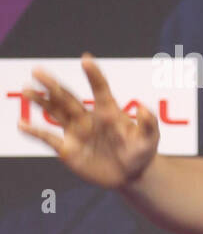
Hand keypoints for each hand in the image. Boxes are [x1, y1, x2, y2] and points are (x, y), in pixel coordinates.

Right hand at [18, 54, 159, 188]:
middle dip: (54, 85)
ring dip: (41, 101)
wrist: (131, 174)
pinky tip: (22, 125)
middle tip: (38, 71)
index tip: (86, 59)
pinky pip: (49, 138)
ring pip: (55, 112)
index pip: (101, 90)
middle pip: (68, 98)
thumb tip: (144, 108)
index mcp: (109, 112)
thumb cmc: (141, 153)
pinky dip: (36, 132)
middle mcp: (89, 118)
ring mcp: (76, 132)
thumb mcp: (150, 140)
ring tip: (27, 89)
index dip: (94, 75)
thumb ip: (149, 124)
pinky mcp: (68, 149)